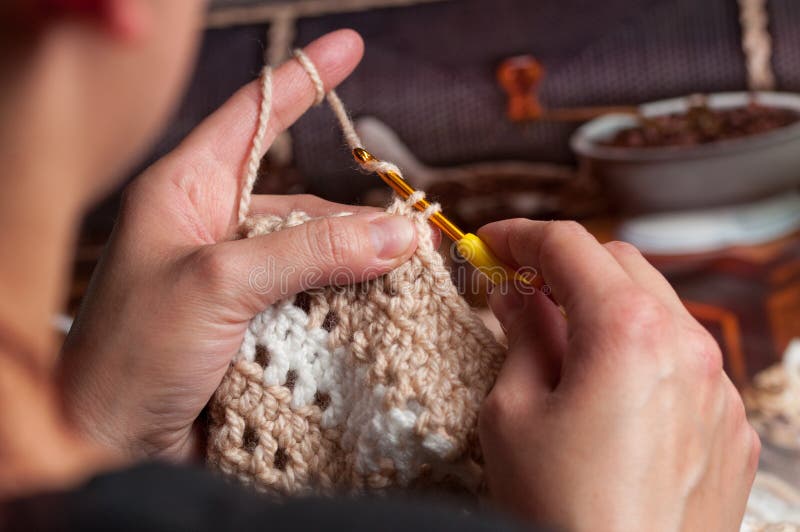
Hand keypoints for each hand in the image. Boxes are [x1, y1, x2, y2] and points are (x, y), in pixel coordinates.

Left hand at [58, 30, 420, 461]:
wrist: (113, 446)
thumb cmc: (132, 356)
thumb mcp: (219, 284)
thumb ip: (310, 252)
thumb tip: (397, 233)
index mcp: (183, 191)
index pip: (250, 117)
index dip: (301, 78)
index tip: (349, 46)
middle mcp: (212, 228)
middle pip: (303, 200)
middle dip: (355, 216)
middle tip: (409, 235)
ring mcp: (236, 279)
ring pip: (316, 253)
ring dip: (357, 267)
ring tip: (401, 280)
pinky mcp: (255, 323)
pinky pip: (314, 297)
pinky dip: (346, 303)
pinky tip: (375, 312)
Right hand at [477, 220, 758, 530]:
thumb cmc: (559, 512)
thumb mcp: (513, 413)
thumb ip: (520, 336)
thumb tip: (515, 294)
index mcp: (627, 331)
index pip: (569, 246)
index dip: (520, 235)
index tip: (490, 243)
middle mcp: (688, 347)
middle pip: (621, 263)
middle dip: (566, 264)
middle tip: (519, 287)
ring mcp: (718, 389)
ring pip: (659, 308)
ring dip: (606, 305)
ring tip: (562, 338)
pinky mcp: (730, 428)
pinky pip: (685, 362)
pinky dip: (642, 352)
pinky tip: (609, 390)